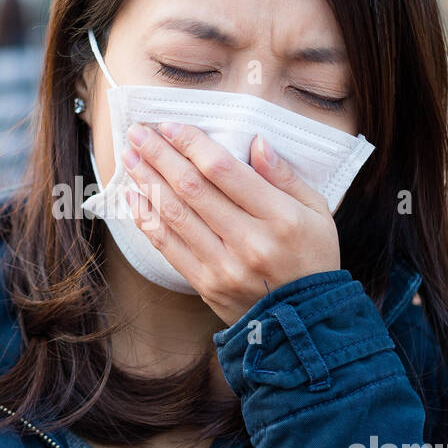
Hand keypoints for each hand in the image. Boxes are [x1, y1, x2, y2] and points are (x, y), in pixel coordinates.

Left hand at [122, 121, 341, 325]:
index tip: (170, 125)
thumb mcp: (317, 213)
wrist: (306, 322)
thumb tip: (256, 142)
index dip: (192, 145)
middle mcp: (249, 241)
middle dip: (160, 156)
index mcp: (280, 218)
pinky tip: (134, 197)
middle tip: (138, 133)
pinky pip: (168, 247)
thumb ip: (285, 177)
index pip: (225, 171)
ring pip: (175, 215)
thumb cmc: (313, 258)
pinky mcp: (206, 284)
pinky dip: (147, 219)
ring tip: (130, 157)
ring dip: (148, 182)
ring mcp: (224, 266)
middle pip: (193, 189)